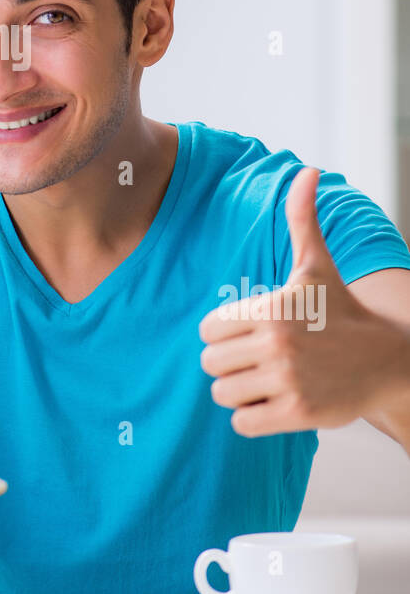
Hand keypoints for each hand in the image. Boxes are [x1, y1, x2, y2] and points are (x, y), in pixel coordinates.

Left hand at [199, 166, 409, 435]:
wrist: (386, 358)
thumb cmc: (340, 309)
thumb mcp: (318, 264)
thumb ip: (302, 218)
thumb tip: (307, 170)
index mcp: (270, 308)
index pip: (207, 330)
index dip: (222, 334)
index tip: (249, 334)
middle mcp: (276, 344)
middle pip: (210, 363)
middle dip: (228, 364)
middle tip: (257, 360)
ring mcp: (287, 381)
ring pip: (223, 394)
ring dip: (238, 392)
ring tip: (265, 380)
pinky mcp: (297, 414)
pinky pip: (242, 422)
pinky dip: (251, 416)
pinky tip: (274, 402)